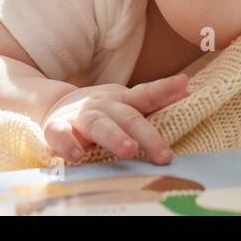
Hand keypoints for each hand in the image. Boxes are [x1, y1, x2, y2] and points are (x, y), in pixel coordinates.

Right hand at [42, 75, 188, 164]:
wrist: (52, 104)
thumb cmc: (100, 110)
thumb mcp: (126, 102)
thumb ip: (155, 100)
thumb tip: (188, 92)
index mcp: (121, 100)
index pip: (145, 93)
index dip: (164, 89)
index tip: (183, 83)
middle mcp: (102, 105)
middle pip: (127, 118)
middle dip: (147, 135)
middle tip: (164, 154)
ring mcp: (79, 116)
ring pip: (98, 125)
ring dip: (114, 137)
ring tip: (129, 150)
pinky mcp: (55, 127)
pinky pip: (60, 134)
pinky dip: (67, 144)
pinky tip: (77, 156)